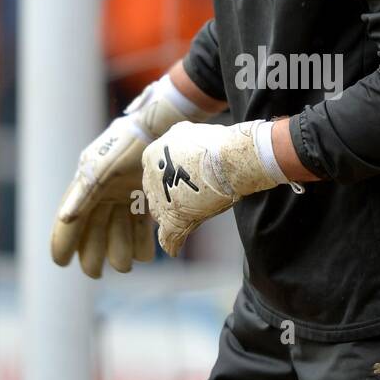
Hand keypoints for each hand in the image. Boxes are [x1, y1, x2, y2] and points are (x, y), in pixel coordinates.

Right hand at [50, 113, 152, 277]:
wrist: (161, 125)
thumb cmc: (127, 144)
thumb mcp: (103, 168)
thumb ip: (85, 193)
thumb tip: (65, 218)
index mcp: (87, 184)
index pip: (70, 219)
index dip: (63, 240)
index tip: (60, 262)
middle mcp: (104, 193)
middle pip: (94, 229)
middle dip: (93, 253)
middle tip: (95, 273)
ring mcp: (125, 195)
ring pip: (118, 230)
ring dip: (119, 249)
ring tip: (125, 266)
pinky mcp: (146, 196)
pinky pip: (140, 224)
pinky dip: (142, 240)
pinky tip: (146, 255)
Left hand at [142, 120, 284, 256]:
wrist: (229, 157)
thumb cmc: (215, 142)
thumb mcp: (188, 132)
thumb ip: (177, 139)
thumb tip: (178, 136)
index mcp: (151, 156)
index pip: (154, 174)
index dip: (169, 180)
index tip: (185, 182)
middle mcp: (150, 178)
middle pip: (156, 194)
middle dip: (169, 198)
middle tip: (189, 200)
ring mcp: (161, 199)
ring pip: (160, 214)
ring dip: (173, 216)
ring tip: (191, 216)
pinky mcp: (174, 218)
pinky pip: (168, 236)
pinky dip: (172, 242)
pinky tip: (174, 247)